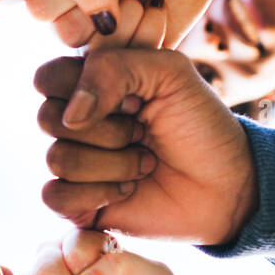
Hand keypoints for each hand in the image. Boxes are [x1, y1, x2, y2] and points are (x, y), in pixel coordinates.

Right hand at [34, 48, 257, 244]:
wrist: (228, 185)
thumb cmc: (200, 125)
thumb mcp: (168, 73)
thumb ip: (112, 69)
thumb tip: (70, 115)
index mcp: (90, 85)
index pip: (46, 78)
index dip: (81, 87)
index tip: (131, 97)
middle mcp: (75, 123)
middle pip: (47, 119)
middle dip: (107, 129)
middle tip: (144, 132)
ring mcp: (74, 164)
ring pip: (57, 159)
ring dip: (113, 164)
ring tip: (145, 163)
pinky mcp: (76, 205)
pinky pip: (55, 196)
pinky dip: (99, 193)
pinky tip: (129, 190)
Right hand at [46, 0, 231, 48]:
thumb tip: (101, 25)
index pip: (38, 7)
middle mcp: (68, 20)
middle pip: (66, 35)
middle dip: (106, 5)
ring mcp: (98, 44)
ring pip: (98, 54)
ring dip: (130, 20)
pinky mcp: (128, 60)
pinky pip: (130, 64)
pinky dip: (149, 35)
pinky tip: (156, 14)